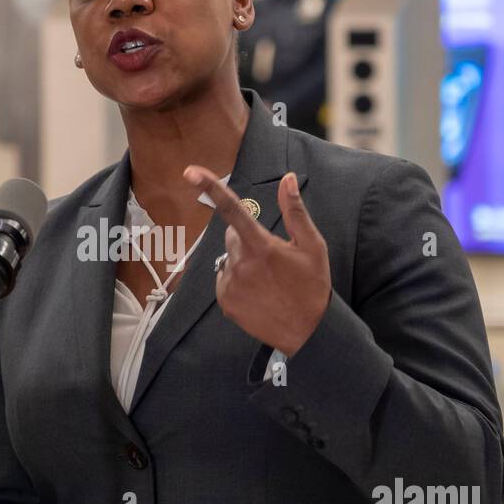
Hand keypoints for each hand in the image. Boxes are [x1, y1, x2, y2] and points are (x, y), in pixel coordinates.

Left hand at [183, 166, 330, 356]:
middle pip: (232, 236)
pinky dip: (237, 282)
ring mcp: (230, 284)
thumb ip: (295, 211)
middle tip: (272, 259)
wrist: (307, 331)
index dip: (210, 187)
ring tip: (268, 281)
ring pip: (229, 259)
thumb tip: (288, 179)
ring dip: (243, 263)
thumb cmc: (312, 286)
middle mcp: (241, 264)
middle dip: (247, 240)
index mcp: (262, 246)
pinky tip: (258, 293)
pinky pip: (224, 279)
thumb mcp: (312, 246)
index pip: (232, 209)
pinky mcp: (225, 301)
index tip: (190, 172)